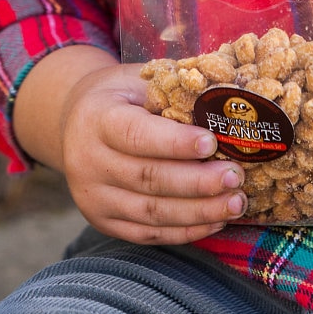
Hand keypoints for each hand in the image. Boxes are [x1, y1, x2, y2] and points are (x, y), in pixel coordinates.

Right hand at [57, 60, 247, 244]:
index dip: (175, 143)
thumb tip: (226, 101)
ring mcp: (94, 198)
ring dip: (198, 211)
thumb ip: (173, 90)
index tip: (212, 143)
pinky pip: (148, 233)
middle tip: (235, 176)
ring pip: (151, 212)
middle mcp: (89, 163)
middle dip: (197, 182)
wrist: (77, 123)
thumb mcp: (139, 80)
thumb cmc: (121, 95)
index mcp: (97, 119)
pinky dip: (185, 231)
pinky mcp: (104, 222)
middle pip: (148, 179)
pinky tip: (215, 220)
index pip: (137, 135)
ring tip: (236, 203)